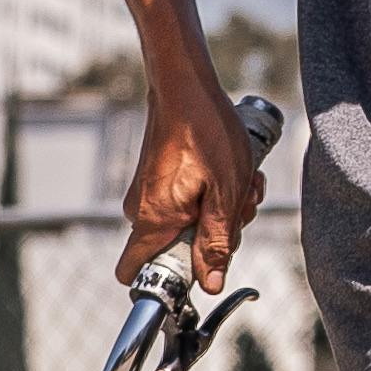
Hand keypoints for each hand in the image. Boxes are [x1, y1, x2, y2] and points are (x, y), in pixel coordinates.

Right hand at [118, 74, 265, 294]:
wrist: (186, 87)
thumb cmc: (207, 132)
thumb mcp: (226, 193)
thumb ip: (216, 243)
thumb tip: (209, 284)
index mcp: (154, 220)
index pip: (133, 273)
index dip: (167, 279)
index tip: (200, 264)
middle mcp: (142, 211)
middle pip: (176, 249)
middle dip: (214, 235)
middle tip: (238, 205)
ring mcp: (147, 194)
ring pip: (187, 223)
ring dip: (219, 210)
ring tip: (237, 181)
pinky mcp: (157, 180)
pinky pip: (184, 202)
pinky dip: (210, 193)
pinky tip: (228, 173)